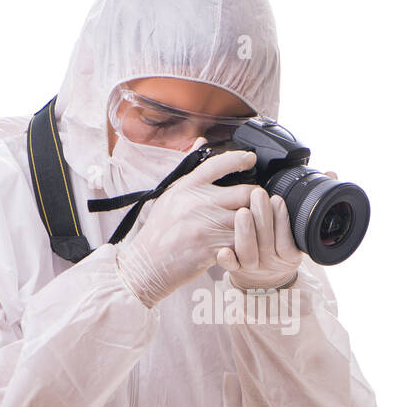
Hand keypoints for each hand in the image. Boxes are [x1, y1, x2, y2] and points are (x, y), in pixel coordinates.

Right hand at [115, 138, 258, 307]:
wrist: (148, 265)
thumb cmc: (159, 231)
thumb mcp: (170, 195)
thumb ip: (191, 171)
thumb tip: (202, 141)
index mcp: (188, 186)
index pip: (220, 163)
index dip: (240, 158)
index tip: (251, 159)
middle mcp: (198, 202)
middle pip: (246, 192)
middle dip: (256, 198)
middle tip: (258, 202)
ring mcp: (207, 225)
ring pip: (249, 219)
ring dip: (257, 223)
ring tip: (257, 224)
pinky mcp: (214, 248)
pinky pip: (243, 242)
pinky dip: (248, 244)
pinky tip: (247, 244)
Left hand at [218, 171, 336, 289]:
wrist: (265, 275)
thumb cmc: (281, 241)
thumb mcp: (300, 227)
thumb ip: (312, 201)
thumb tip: (331, 175)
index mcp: (290, 255)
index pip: (287, 242)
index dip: (282, 221)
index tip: (278, 199)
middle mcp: (273, 263)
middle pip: (266, 244)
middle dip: (263, 218)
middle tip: (258, 194)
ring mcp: (254, 267)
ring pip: (249, 254)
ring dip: (245, 232)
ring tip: (242, 211)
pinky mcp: (237, 269)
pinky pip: (232, 267)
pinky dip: (228, 259)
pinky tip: (222, 250)